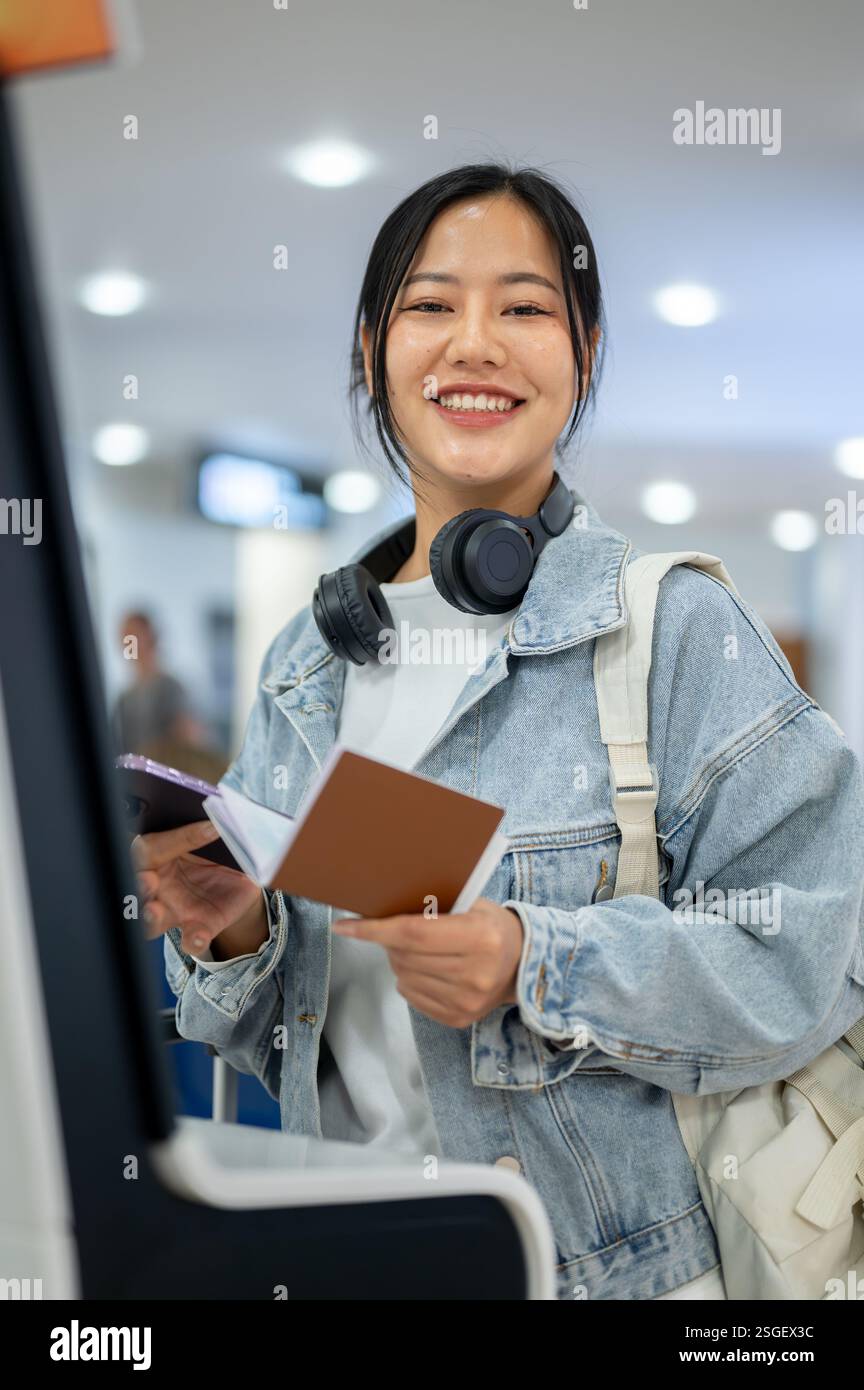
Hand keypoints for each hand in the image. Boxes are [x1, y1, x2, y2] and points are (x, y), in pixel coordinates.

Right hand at [132, 820, 266, 957]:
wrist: (240, 881)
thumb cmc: (219, 851)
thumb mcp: (221, 838)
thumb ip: (217, 833)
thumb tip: (226, 821)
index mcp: (160, 853)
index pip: (154, 846)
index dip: (175, 840)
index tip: (207, 829)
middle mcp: (159, 883)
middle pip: (135, 885)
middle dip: (137, 885)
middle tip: (148, 880)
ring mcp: (174, 909)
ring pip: (150, 920)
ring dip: (148, 917)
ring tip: (154, 911)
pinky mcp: (197, 928)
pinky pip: (189, 940)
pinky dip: (192, 940)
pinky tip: (198, 936)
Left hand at [332, 897, 523, 1028]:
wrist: (524, 966)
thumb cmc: (492, 926)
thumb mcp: (473, 905)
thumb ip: (435, 908)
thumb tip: (382, 910)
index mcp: (481, 938)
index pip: (414, 933)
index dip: (375, 929)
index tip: (344, 926)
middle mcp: (476, 973)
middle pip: (405, 956)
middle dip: (389, 941)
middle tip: (397, 929)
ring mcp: (467, 1000)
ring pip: (404, 977)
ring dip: (399, 960)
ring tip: (420, 949)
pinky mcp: (459, 1018)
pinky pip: (411, 996)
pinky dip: (410, 979)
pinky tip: (428, 968)